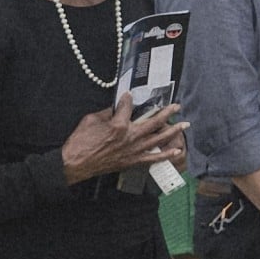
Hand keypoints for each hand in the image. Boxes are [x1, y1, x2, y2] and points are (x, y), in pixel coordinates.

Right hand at [59, 93, 188, 182]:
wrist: (75, 164)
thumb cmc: (80, 142)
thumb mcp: (91, 120)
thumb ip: (107, 112)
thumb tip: (117, 108)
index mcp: (119, 125)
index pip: (128, 106)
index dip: (128, 98)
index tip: (129, 94)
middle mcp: (130, 137)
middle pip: (153, 122)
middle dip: (167, 112)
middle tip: (176, 106)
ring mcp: (133, 151)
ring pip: (158, 139)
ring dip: (173, 131)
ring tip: (184, 125)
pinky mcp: (132, 161)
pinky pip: (153, 158)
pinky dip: (165, 155)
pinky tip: (176, 151)